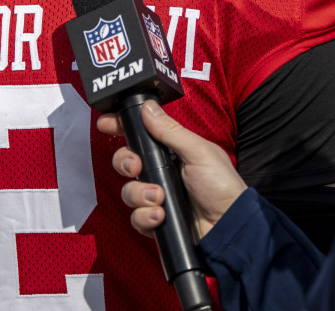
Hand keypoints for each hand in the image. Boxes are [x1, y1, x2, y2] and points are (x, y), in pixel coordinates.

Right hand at [97, 100, 246, 240]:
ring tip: (160, 198)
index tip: (105, 123)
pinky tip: (160, 216)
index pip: (140, 135)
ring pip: (128, 191)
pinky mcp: (155, 220)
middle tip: (136, 166)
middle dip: (125, 162)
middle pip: (125, 162)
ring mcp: (157, 197)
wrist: (229, 226)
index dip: (120, 127)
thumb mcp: (198, 152)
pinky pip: (136, 217)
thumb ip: (170, 131)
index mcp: (171, 151)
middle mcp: (161, 172)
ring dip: (140, 194)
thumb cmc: (221, 185)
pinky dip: (145, 217)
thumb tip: (147, 107)